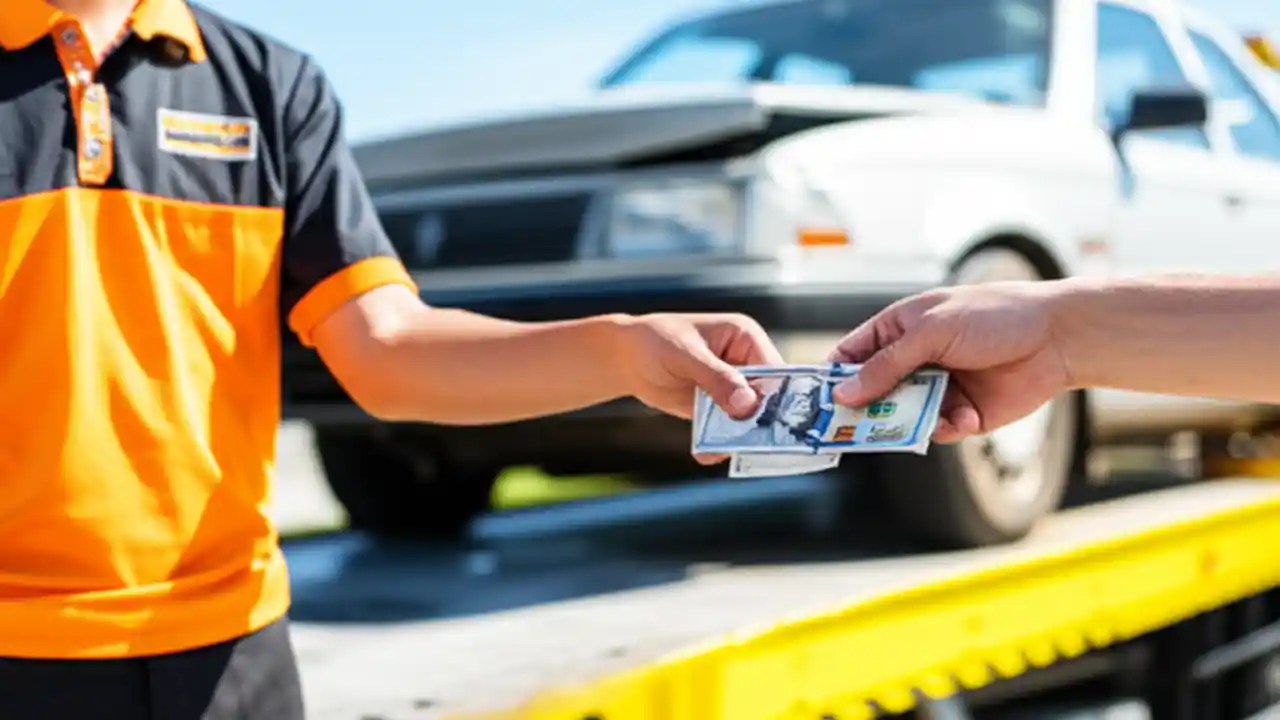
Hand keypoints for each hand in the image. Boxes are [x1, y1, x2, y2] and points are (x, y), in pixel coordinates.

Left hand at [615, 312, 784, 461]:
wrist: (626, 358)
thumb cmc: (656, 341)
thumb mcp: (686, 356)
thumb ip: (716, 379)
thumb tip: (746, 404)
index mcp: (746, 338)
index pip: (774, 370)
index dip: (776, 396)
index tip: (773, 422)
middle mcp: (745, 363)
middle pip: (765, 398)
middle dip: (759, 421)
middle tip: (753, 444)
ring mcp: (732, 388)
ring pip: (747, 418)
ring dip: (739, 436)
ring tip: (725, 451)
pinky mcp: (716, 407)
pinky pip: (726, 429)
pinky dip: (719, 443)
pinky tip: (708, 454)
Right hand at [828, 281, 1072, 442]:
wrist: (1057, 337)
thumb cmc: (993, 317)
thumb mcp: (931, 332)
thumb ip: (887, 364)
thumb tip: (844, 393)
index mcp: (900, 329)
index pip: (852, 354)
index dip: (834, 377)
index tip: (818, 402)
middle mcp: (914, 360)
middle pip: (872, 391)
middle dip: (864, 409)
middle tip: (851, 429)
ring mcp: (938, 387)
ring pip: (903, 415)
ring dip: (908, 421)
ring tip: (921, 421)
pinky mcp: (963, 412)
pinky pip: (939, 429)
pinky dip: (947, 427)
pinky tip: (965, 417)